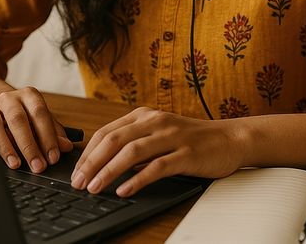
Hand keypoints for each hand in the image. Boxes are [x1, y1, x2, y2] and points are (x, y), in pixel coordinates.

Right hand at [0, 62, 74, 172]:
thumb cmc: (24, 113)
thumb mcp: (40, 119)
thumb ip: (54, 132)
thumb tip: (66, 147)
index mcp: (30, 95)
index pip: (40, 114)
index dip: (48, 137)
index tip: (53, 157)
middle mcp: (11, 98)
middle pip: (19, 120)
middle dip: (29, 145)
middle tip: (38, 166)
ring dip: (9, 148)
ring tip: (17, 164)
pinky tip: (3, 159)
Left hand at [70, 107, 245, 197]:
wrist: (230, 139)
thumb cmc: (192, 140)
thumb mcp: (159, 134)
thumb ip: (134, 143)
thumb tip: (102, 163)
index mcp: (145, 115)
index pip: (106, 132)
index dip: (88, 153)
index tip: (75, 172)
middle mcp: (155, 122)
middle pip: (114, 140)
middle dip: (92, 163)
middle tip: (78, 182)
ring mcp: (172, 136)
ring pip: (132, 152)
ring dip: (109, 171)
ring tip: (94, 187)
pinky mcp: (186, 153)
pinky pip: (157, 167)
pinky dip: (137, 179)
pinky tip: (124, 190)